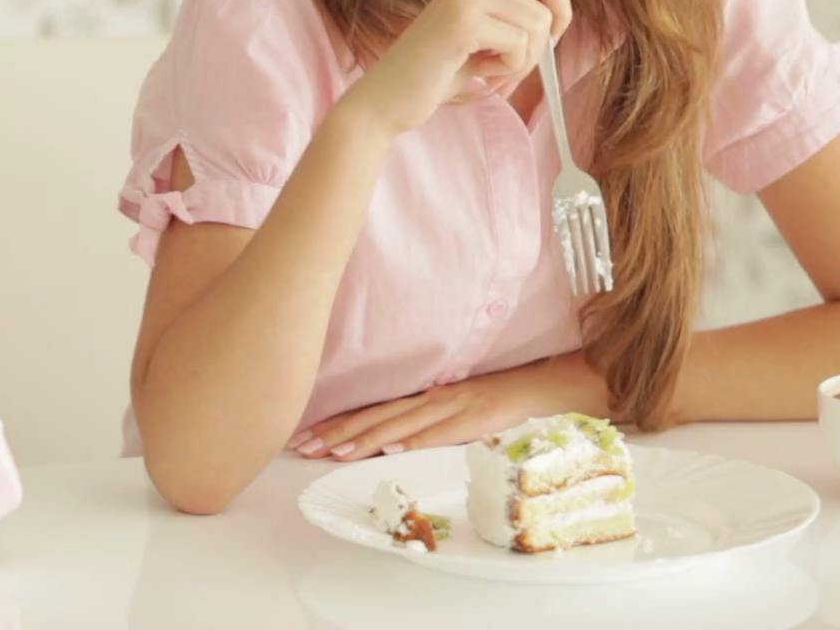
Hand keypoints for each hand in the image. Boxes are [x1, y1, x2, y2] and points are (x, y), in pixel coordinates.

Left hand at [287, 355, 602, 462]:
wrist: (537, 387)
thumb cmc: (493, 400)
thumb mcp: (450, 408)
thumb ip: (421, 422)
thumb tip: (387, 442)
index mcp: (420, 396)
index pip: (369, 410)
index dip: (335, 423)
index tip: (303, 435)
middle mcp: (427, 398)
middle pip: (374, 417)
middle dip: (336, 433)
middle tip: (302, 447)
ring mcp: (448, 407)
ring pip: (397, 425)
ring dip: (364, 439)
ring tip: (334, 452)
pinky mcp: (470, 419)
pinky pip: (438, 433)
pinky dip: (413, 441)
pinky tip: (391, 448)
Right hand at [337, 0, 570, 138]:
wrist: (387, 98)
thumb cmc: (436, 72)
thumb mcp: (482, 36)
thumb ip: (513, 18)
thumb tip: (559, 17)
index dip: (559, 15)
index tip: (537, 45)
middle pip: (548, 6)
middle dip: (538, 48)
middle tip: (508, 70)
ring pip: (537, 26)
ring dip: (523, 62)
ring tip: (492, 74)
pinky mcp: (463, 22)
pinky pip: (519, 44)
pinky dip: (509, 69)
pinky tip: (481, 75)